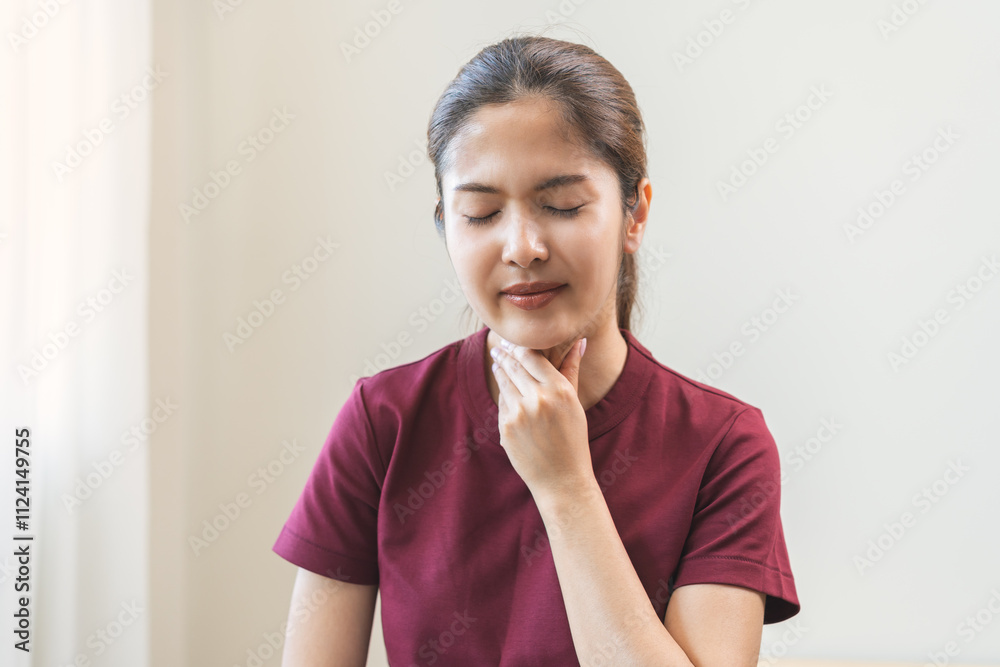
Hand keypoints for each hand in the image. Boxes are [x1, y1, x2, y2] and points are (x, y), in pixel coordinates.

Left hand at [490, 336, 592, 499]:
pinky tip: (507, 393)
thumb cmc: (573, 439)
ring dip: (500, 371)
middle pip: (514, 366)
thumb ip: (571, 370)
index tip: (513, 342)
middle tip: (499, 348)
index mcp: (558, 390)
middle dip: (505, 355)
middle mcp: (537, 399)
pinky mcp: (505, 427)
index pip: (532, 356)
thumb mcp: (575, 403)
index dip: (520, 347)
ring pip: (504, 383)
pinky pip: (502, 404)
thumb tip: (579, 342)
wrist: (562, 479)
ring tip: (499, 364)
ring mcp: (518, 413)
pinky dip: (504, 397)